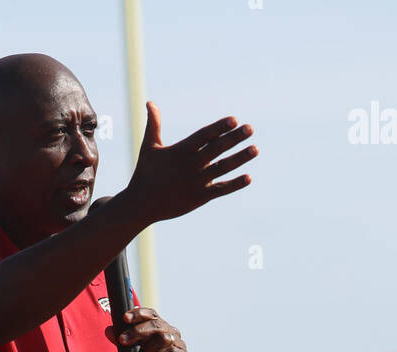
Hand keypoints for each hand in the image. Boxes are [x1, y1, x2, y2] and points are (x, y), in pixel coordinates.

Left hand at [107, 307, 188, 351]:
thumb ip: (123, 343)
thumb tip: (109, 330)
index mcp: (160, 328)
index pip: (151, 314)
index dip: (139, 313)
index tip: (125, 318)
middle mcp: (171, 333)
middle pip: (156, 325)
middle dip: (137, 331)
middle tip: (123, 340)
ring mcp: (179, 345)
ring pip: (164, 337)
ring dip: (148, 347)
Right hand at [125, 101, 257, 224]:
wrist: (141, 204)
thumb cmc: (145, 174)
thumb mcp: (149, 146)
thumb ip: (153, 124)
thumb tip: (150, 102)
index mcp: (181, 150)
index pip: (204, 135)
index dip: (219, 127)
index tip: (234, 120)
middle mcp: (191, 164)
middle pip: (217, 148)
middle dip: (234, 138)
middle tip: (250, 128)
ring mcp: (196, 181)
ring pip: (222, 167)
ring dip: (240, 158)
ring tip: (255, 149)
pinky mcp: (199, 198)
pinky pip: (220, 190)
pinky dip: (235, 184)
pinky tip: (248, 177)